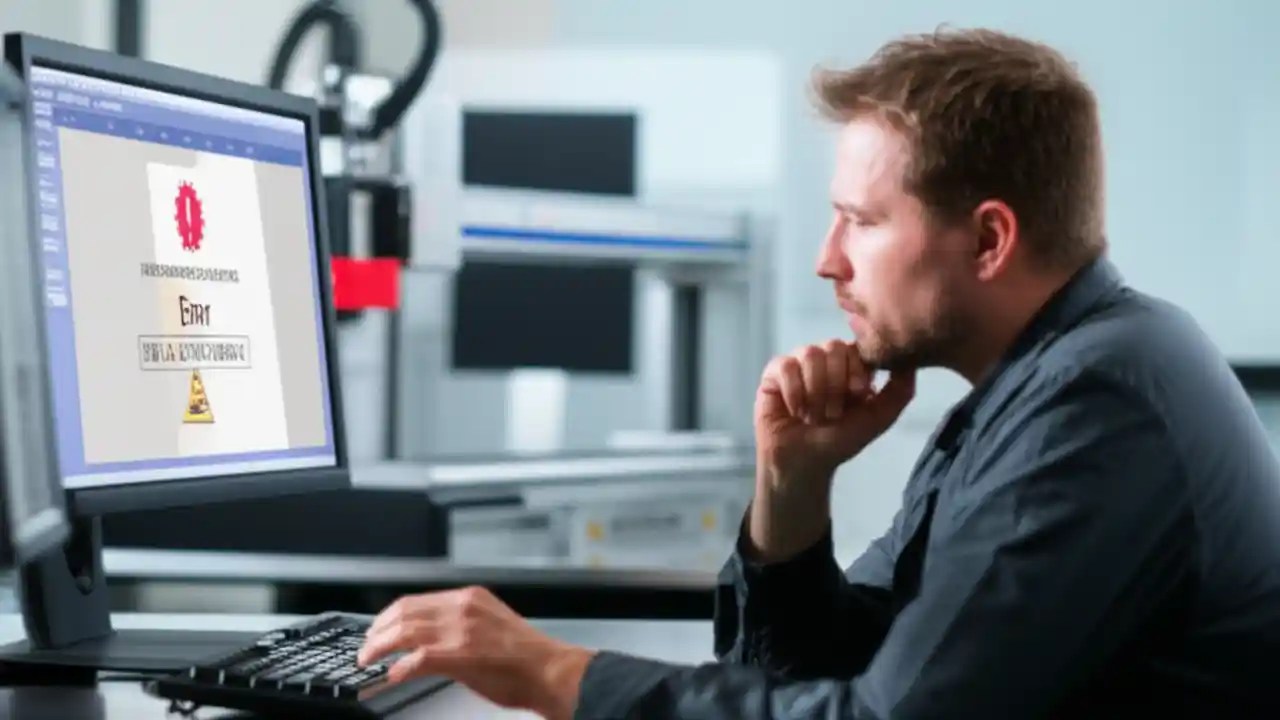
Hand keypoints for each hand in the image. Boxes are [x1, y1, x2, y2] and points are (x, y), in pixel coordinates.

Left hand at [358, 586, 594, 719]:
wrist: (549, 670)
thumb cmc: (527, 656)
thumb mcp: (491, 624)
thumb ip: (462, 625)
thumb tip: (434, 639)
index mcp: (470, 597)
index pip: (418, 600)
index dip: (392, 615)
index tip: (380, 626)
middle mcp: (462, 608)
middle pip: (404, 612)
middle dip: (378, 629)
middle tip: (367, 645)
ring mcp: (458, 631)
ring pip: (403, 632)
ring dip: (379, 647)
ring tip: (369, 658)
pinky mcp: (457, 655)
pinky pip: (414, 659)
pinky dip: (398, 668)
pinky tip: (392, 675)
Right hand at [755, 339, 914, 483]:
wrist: (804, 464)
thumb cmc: (839, 441)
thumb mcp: (878, 419)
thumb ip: (900, 392)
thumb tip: (911, 362)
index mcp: (849, 365)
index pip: (857, 346)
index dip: (858, 368)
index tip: (858, 395)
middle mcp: (824, 360)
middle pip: (833, 345)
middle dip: (835, 383)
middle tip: (832, 413)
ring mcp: (799, 364)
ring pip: (810, 353)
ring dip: (815, 391)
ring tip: (813, 415)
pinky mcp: (774, 373)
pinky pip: (786, 366)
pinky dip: (794, 393)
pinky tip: (795, 411)